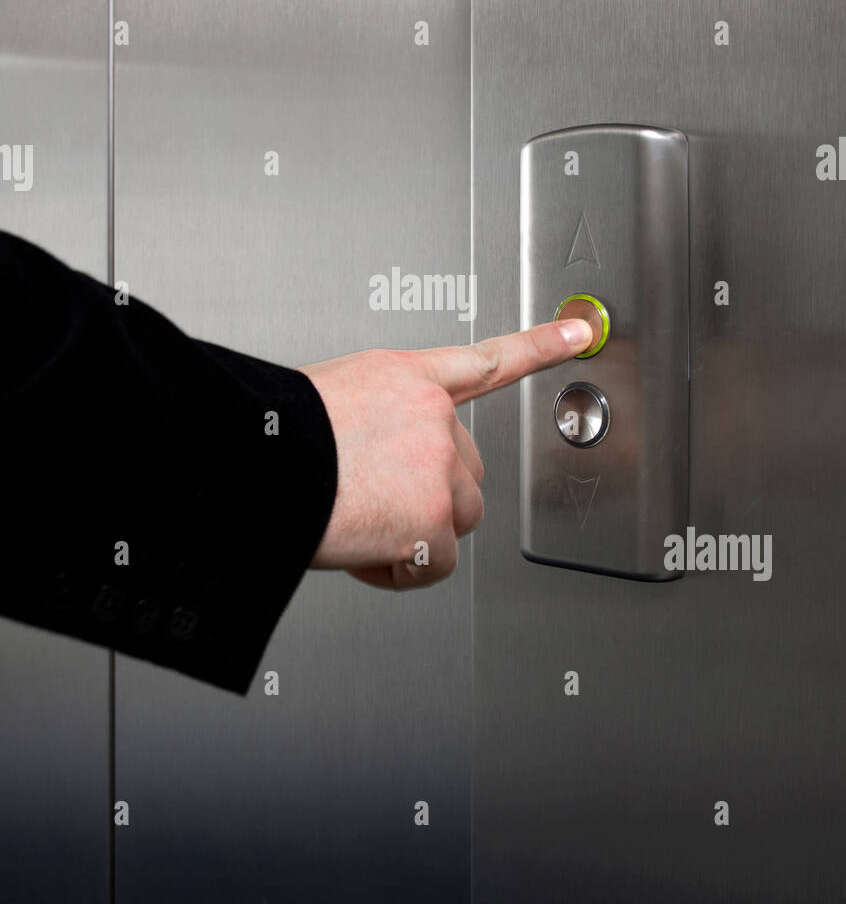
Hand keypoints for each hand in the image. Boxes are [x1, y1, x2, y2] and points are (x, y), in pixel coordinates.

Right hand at [300, 317, 593, 588]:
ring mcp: (438, 464)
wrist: (253, 462)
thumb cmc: (273, 437)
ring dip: (418, 531)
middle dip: (430, 493)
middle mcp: (433, 414)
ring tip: (360, 521)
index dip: (539, 347)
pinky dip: (401, 570)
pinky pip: (436, 563)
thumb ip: (379, 416)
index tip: (581, 333)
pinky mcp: (434, 517)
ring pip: (459, 516)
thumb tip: (381, 458)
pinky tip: (362, 550)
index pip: (486, 360)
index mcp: (406, 376)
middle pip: (468, 469)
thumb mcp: (329, 397)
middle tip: (371, 497)